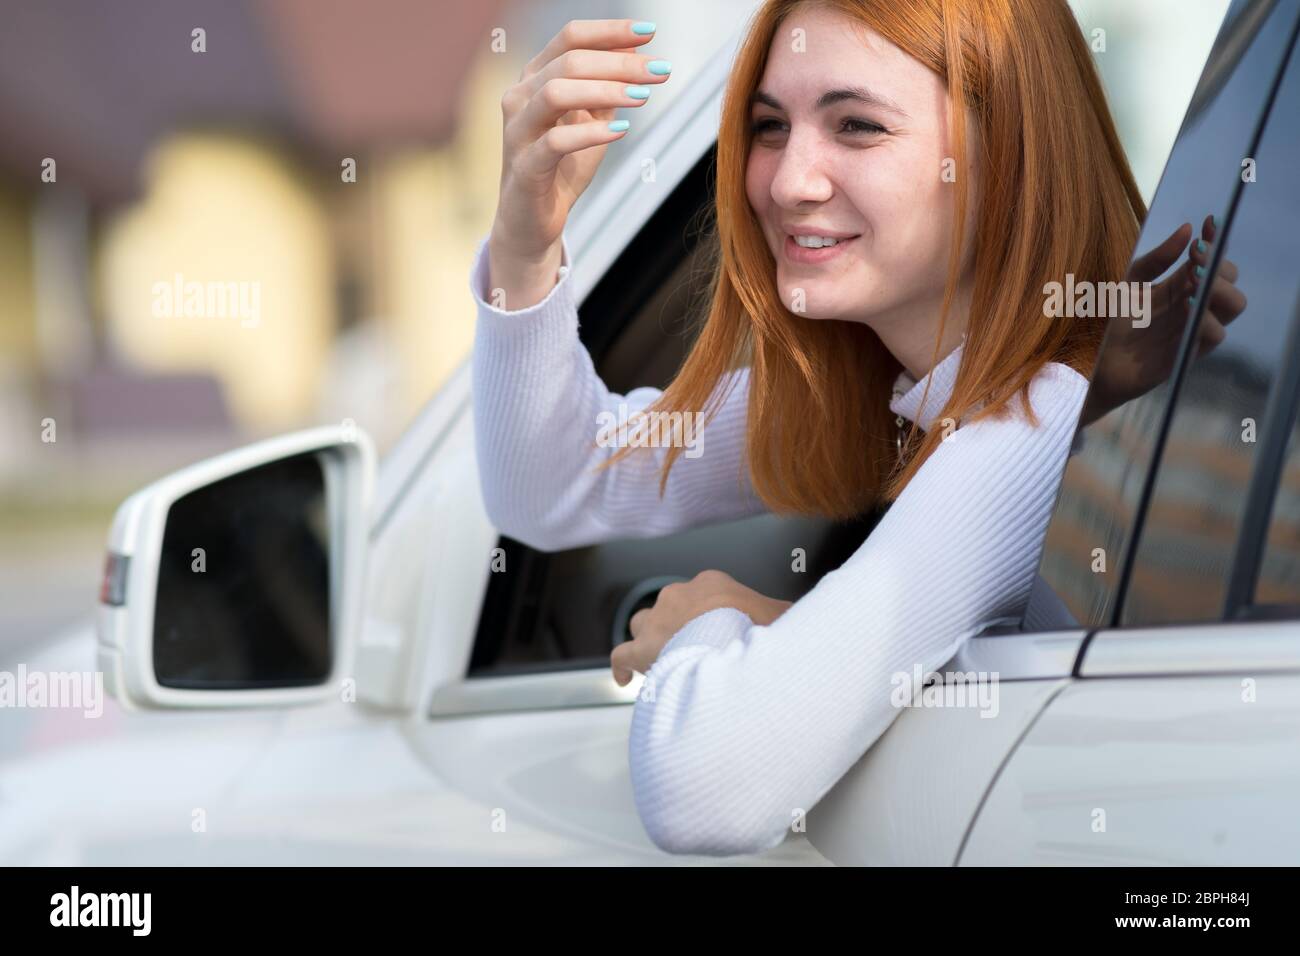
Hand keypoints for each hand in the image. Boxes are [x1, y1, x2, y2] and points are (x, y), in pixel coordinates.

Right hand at [489, 19, 670, 307]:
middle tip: (659, 71)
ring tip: (642, 97)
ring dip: (605, 90)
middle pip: (568, 61)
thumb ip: (608, 88)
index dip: (610, 32)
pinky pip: (556, 141)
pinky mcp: (524, 167)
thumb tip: (636, 50)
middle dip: (619, 63)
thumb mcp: (591, 122)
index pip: (570, 38)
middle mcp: (519, 98)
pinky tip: (622, 130)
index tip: (650, 33)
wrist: (533, 222)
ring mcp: (518, 132)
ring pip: (556, 92)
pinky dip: (591, 133)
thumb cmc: (561, 170)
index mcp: (534, 79)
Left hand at [610, 570, 791, 685]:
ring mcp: (658, 620)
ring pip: (643, 625)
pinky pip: (623, 654)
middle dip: (677, 627)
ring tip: (662, 661)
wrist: (734, 650)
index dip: (705, 617)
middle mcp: (679, 595)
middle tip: (694, 650)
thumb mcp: (781, 617)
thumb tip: (796, 619)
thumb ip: (782, 616)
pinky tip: (625, 679)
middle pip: (671, 609)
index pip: (701, 596)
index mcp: (711, 584)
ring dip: (649, 640)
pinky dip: (623, 665)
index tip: (716, 635)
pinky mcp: (642, 647)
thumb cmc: (760, 632)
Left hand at [1083, 215, 1245, 424]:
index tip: (1209, 222)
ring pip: (1234, 304)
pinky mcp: (1192, 351)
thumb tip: (1187, 229)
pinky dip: (1206, 318)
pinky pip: (1216, 334)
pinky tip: (1187, 307)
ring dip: (1220, 289)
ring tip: (1194, 283)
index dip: (1216, 240)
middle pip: (1230, 279)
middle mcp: (1195, 304)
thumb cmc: (1117, 323)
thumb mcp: (1130, 284)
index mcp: (1182, 285)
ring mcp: (1196, 327)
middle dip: (1218, 264)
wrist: (1101, 362)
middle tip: (1194, 260)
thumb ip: (1156, 260)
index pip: (1213, 259)